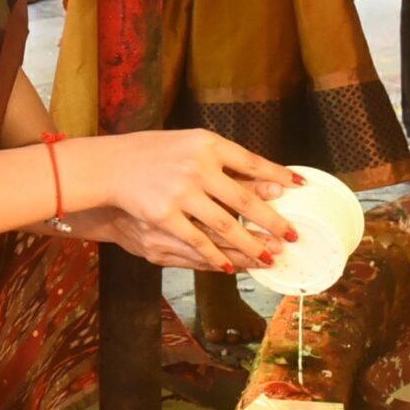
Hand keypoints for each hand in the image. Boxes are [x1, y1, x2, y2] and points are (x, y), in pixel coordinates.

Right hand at [71, 129, 298, 271]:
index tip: (300, 186)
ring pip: (225, 227)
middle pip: (244, 200)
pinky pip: (198, 242)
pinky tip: (232, 265)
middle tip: (293, 235)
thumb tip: (271, 182)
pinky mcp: (164, 216)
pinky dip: (217, 256)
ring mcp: (180, 192)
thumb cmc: (153, 156)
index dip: (277, 175)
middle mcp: (196, 166)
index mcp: (206, 143)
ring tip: (270, 256)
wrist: (108, 167)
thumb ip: (225, 162)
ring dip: (250, 245)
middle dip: (272, 221)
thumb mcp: (190, 147)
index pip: (250, 161)